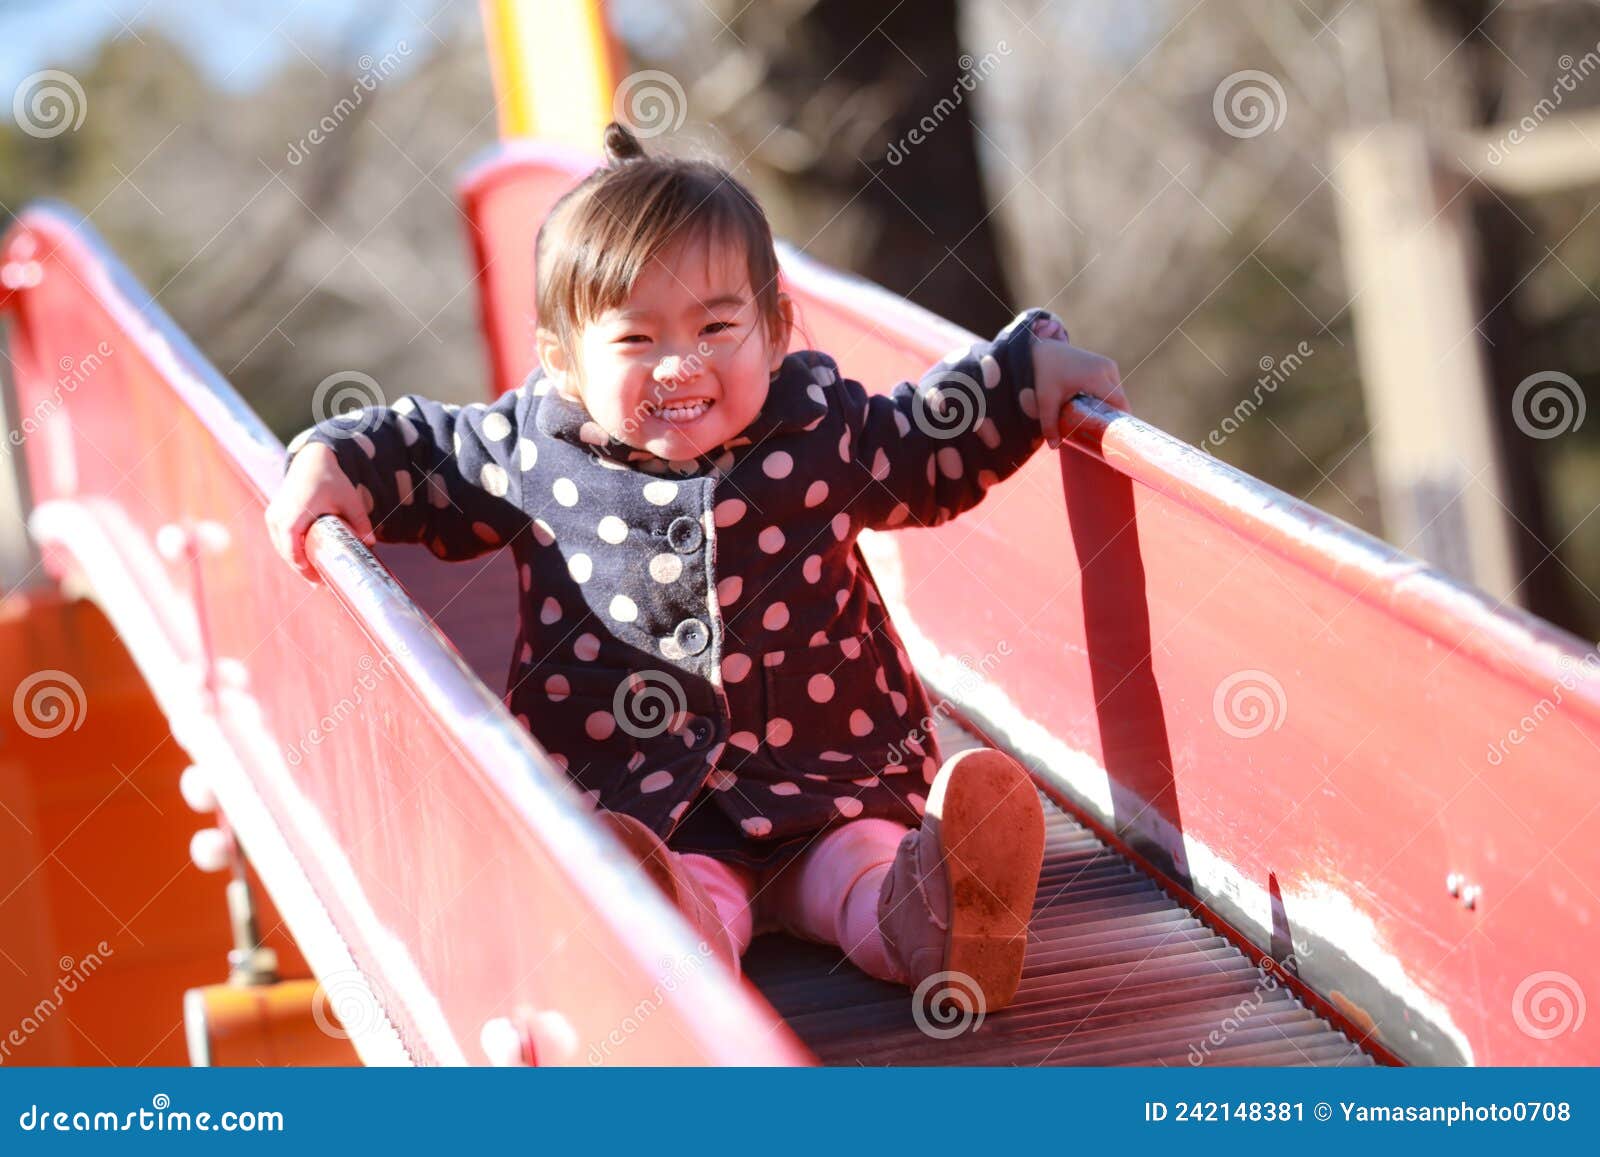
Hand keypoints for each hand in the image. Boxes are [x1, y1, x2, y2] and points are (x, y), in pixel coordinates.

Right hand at [264, 442, 375, 583]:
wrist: (311, 461)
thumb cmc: (331, 480)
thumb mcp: (350, 500)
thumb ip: (361, 522)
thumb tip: (372, 544)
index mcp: (295, 514)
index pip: (292, 549)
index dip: (302, 568)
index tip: (318, 581)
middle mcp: (278, 516)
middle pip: (287, 553)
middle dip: (303, 570)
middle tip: (322, 585)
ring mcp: (272, 516)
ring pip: (281, 548)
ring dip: (296, 563)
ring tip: (316, 579)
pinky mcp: (272, 517)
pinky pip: (279, 541)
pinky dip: (291, 552)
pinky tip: (306, 564)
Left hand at [1029, 317, 1126, 448]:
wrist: (1044, 350)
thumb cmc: (1045, 374)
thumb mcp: (1045, 400)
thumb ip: (1049, 424)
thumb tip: (1054, 446)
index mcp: (1096, 377)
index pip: (1119, 403)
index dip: (1122, 420)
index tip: (1119, 437)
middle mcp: (1107, 368)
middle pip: (1119, 400)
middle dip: (1116, 416)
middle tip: (1109, 435)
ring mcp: (1108, 364)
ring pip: (1117, 392)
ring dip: (1112, 407)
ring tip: (1105, 424)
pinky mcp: (1106, 363)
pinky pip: (1113, 385)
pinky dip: (1109, 397)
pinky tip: (1101, 410)